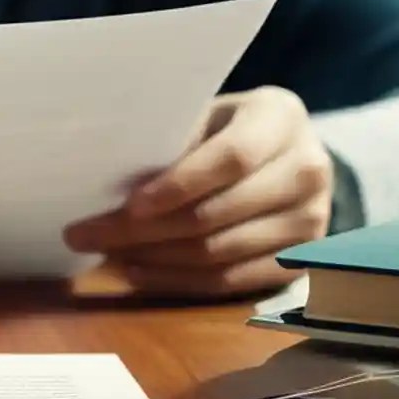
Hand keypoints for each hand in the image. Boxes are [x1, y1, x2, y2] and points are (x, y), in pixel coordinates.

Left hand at [63, 86, 331, 296]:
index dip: (178, 185)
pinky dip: (178, 281)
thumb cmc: (226, 128)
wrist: (283, 156)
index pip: (232, 158)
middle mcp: (308, 168)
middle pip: (217, 213)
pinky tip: (137, 272)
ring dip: (154, 259)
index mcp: (280, 117)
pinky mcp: (300, 261)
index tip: (129, 204)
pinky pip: (230, 282)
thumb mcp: (205, 115)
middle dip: (143, 230)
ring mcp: (311, 220)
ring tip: (105, 253)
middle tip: (86, 234)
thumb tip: (106, 172)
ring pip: (220, 254)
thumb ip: (172, 137)